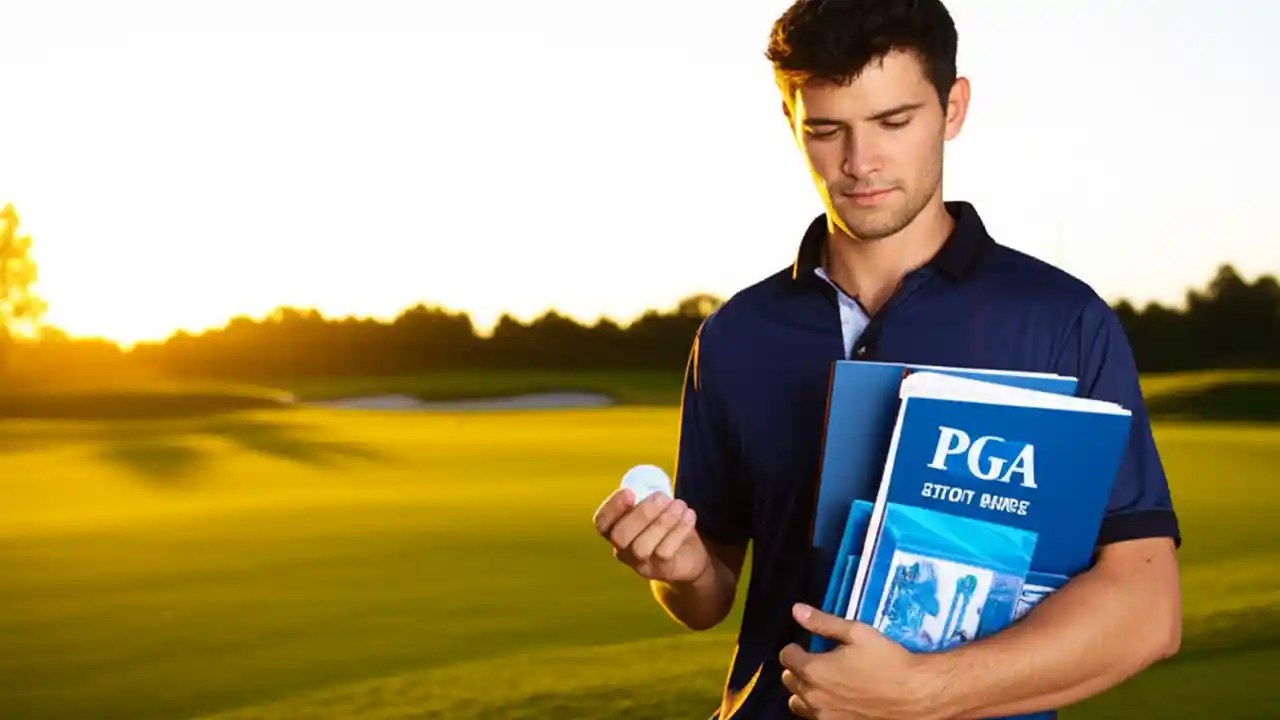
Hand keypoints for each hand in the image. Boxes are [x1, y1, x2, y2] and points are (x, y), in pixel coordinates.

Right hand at [592, 488, 709, 584]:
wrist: (689, 555)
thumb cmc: (666, 525)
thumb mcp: (654, 510)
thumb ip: (646, 497)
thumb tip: (649, 479)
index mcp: (616, 531)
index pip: (602, 523)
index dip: (612, 508)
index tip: (629, 492)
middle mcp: (623, 551)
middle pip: (620, 537)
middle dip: (641, 514)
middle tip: (662, 497)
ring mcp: (641, 564)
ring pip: (642, 546)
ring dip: (663, 521)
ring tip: (680, 505)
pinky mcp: (661, 570)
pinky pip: (665, 552)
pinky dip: (679, 530)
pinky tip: (689, 515)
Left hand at [779, 603, 945, 719]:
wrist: (916, 695)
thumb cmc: (888, 661)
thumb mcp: (857, 633)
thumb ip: (823, 623)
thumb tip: (796, 610)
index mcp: (814, 670)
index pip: (787, 657)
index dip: (795, 648)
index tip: (805, 646)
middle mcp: (813, 697)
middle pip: (789, 681)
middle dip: (797, 668)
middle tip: (815, 661)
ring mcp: (824, 717)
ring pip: (798, 703)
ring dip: (804, 690)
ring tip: (822, 681)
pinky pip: (815, 717)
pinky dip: (818, 707)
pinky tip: (835, 698)